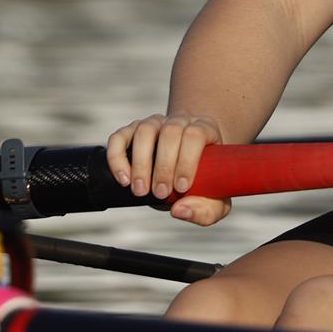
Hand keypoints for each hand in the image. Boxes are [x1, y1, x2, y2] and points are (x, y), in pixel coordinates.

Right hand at [104, 112, 232, 225]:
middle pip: (171, 132)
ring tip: (140, 190)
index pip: (196, 135)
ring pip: (145, 130)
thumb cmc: (205, 181)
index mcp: (205, 130)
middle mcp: (179, 121)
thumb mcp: (215, 199)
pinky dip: (117, 157)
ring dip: (141, 163)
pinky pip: (119, 137)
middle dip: (164, 166)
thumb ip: (205, 210)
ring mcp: (154, 124)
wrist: (190, 164)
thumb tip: (180, 210)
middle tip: (161, 194)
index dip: (188, 160)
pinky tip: (123, 179)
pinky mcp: (131, 131)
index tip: (182, 187)